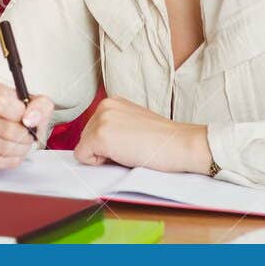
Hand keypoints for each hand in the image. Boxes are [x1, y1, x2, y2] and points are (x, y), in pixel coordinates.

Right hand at [0, 82, 53, 170]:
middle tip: (28, 136)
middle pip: (5, 129)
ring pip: (1, 147)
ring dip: (19, 150)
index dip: (20, 115)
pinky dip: (9, 161)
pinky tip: (13, 153)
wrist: (6, 122)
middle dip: (24, 136)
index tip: (27, 119)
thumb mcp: (37, 103)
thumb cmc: (20, 112)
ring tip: (22, 144)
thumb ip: (39, 107)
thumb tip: (30, 119)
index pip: (0, 104)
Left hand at [73, 97, 211, 173]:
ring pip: (84, 148)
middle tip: (131, 148)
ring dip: (102, 156)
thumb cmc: (162, 140)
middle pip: (85, 138)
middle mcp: (104, 106)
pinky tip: (123, 156)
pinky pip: (83, 157)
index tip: (129, 143)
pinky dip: (99, 163)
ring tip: (129, 151)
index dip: (108, 144)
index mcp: (113, 102)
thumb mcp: (134, 124)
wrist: (180, 144)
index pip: (92, 129)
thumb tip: (95, 145)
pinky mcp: (100, 136)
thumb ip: (115, 127)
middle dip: (102, 149)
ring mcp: (101, 120)